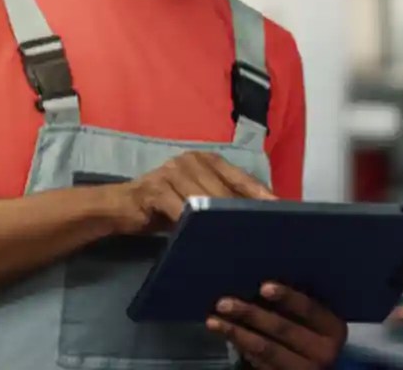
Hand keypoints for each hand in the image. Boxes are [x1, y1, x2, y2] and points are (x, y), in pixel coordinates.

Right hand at [107, 151, 275, 234]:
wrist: (120, 207)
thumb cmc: (163, 206)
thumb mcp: (196, 201)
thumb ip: (220, 203)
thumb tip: (258, 220)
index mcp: (207, 159)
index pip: (242, 177)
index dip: (261, 195)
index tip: (282, 211)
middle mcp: (192, 159)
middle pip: (226, 190)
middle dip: (245, 213)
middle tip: (264, 233)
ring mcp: (173, 171)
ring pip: (206, 200)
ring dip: (222, 222)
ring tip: (241, 241)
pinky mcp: (155, 188)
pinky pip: (180, 209)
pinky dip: (193, 225)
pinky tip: (205, 240)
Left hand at [207, 282, 347, 368]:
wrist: (326, 369)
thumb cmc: (316, 333)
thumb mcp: (318, 320)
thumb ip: (298, 306)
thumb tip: (261, 285)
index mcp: (334, 329)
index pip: (310, 309)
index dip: (287, 297)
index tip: (263, 286)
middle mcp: (323, 353)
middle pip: (282, 330)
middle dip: (251, 315)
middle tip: (223, 303)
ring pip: (266, 350)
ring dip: (237, 334)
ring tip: (214, 322)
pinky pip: (260, 365)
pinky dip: (242, 349)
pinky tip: (228, 337)